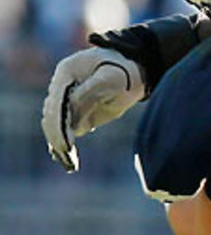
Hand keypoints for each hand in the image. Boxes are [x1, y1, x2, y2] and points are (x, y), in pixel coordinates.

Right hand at [41, 47, 146, 171]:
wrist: (136, 71)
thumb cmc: (125, 71)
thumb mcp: (111, 79)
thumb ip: (90, 95)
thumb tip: (72, 123)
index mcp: (66, 72)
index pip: (57, 102)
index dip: (59, 124)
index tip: (66, 144)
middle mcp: (60, 86)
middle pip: (52, 115)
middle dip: (57, 137)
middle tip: (67, 155)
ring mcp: (66, 99)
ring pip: (55, 124)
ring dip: (59, 143)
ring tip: (69, 163)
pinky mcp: (75, 111)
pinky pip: (65, 129)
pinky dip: (65, 143)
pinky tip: (68, 161)